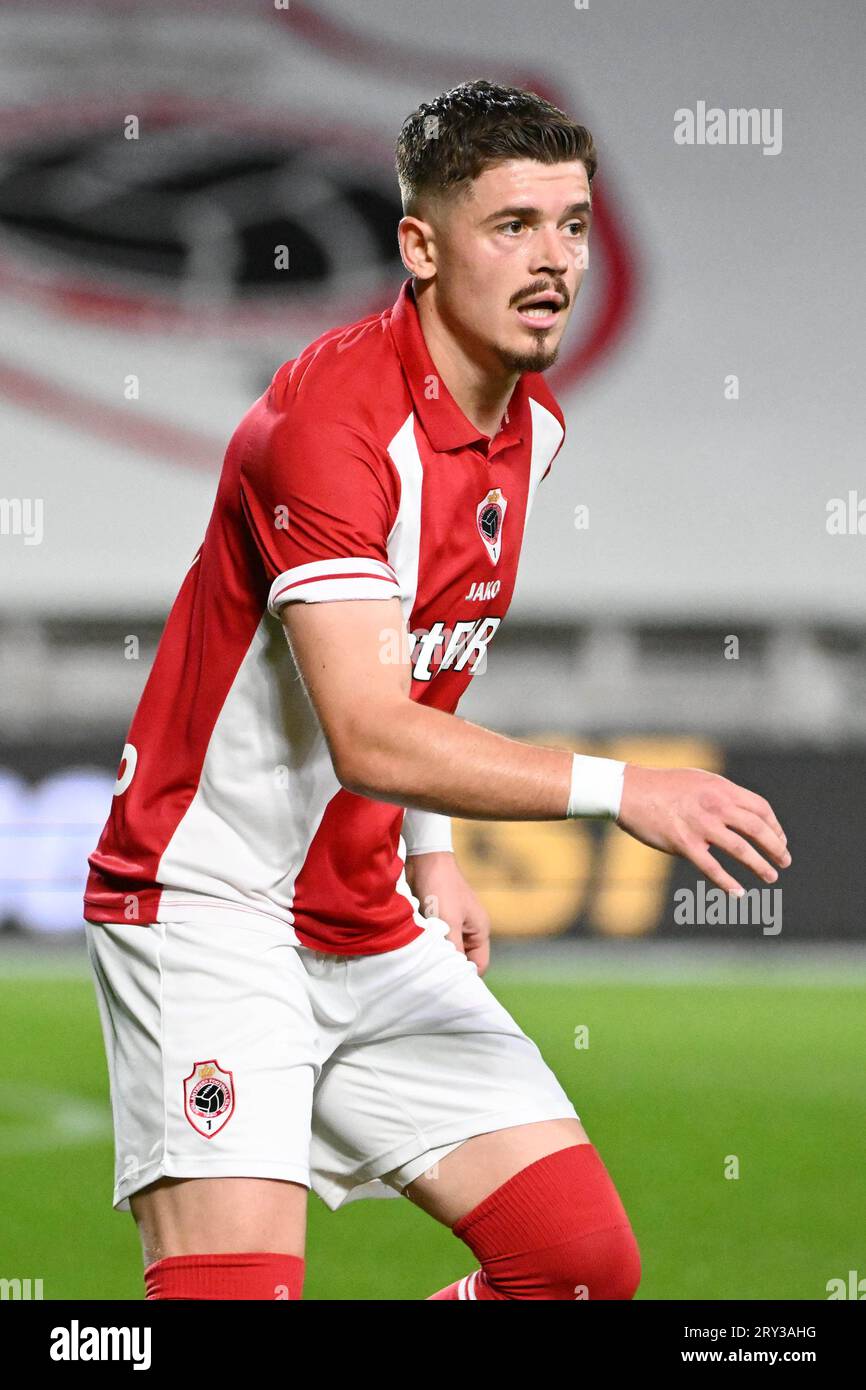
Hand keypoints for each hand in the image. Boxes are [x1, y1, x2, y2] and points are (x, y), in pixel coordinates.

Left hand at [404, 851, 491, 973]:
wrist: (424, 859)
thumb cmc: (440, 888)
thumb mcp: (448, 922)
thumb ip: (454, 949)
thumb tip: (454, 975)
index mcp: (479, 930)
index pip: (479, 965)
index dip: (465, 976)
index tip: (445, 983)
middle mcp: (469, 929)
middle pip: (463, 959)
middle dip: (449, 967)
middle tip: (431, 976)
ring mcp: (454, 923)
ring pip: (448, 950)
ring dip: (437, 955)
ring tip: (422, 962)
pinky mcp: (438, 918)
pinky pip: (437, 940)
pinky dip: (429, 945)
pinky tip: (417, 948)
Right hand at [617, 765, 791, 895]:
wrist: (629, 791)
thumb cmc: (663, 786)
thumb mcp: (699, 781)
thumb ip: (721, 795)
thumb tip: (740, 814)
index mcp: (722, 789)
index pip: (761, 809)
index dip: (775, 827)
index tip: (780, 840)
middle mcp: (716, 806)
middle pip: (758, 829)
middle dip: (776, 848)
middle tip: (784, 861)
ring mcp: (701, 826)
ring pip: (741, 850)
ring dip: (760, 866)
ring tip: (771, 877)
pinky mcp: (684, 844)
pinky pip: (712, 868)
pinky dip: (728, 883)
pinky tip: (739, 893)